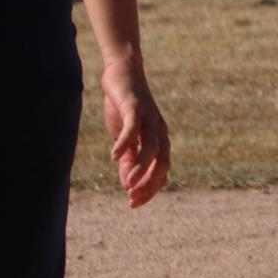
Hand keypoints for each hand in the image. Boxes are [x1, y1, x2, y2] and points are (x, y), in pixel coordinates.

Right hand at [100, 55, 170, 207]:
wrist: (123, 73)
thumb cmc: (124, 107)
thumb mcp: (125, 138)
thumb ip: (129, 158)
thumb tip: (127, 184)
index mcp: (159, 141)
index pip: (161, 172)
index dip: (150, 189)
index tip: (133, 203)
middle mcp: (159, 132)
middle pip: (163, 163)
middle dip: (150, 183)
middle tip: (132, 197)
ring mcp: (149, 119)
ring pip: (153, 148)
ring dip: (141, 168)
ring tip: (127, 184)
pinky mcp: (136, 107)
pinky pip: (134, 128)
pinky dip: (126, 143)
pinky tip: (114, 156)